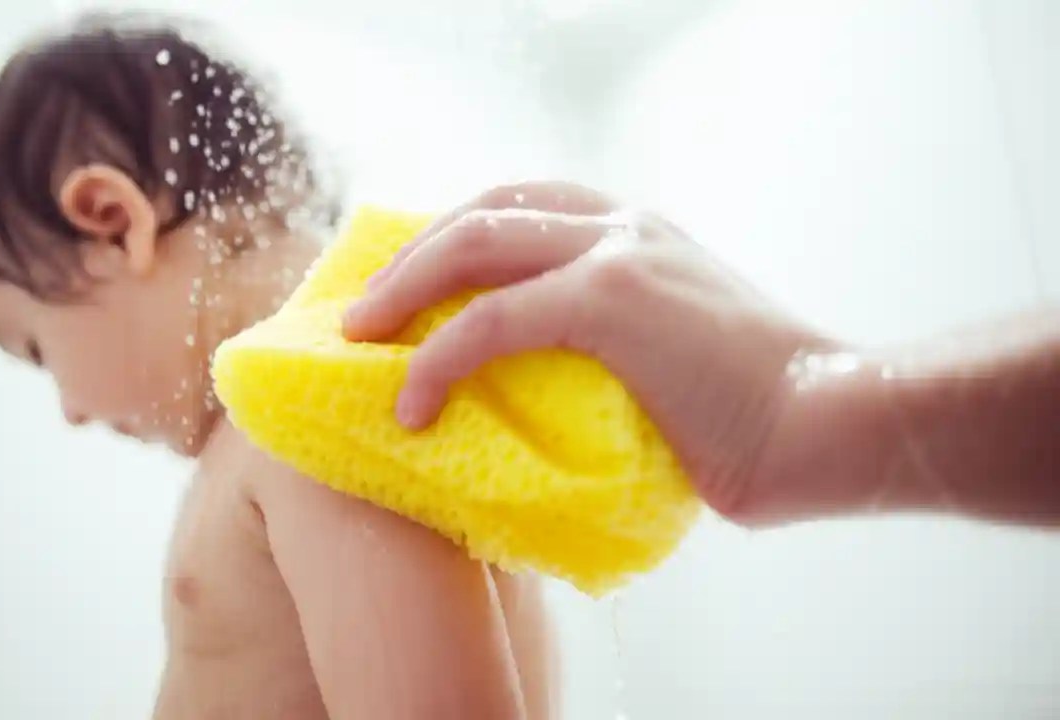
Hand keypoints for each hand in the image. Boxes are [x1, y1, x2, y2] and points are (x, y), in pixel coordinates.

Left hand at [342, 181, 829, 519]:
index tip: (407, 283)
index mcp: (639, 233)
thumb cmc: (763, 416)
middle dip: (410, 256)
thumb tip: (550, 397)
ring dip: (401, 290)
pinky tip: (410, 403)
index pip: (520, 206)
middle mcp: (625, 225)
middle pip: (483, 211)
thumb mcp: (676, 360)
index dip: (450, 236)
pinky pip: (489, 319)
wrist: (835, 426)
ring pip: (472, 244)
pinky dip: (435, 358)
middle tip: (366, 311)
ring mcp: (618, 253)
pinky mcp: (610, 300)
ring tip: (360, 340)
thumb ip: (615, 350)